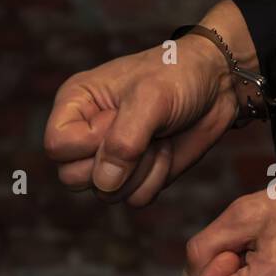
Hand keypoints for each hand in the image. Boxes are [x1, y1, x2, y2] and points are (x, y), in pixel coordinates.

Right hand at [43, 0, 252, 205]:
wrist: (217, 85)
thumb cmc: (178, 75)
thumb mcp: (150, 97)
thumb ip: (124, 140)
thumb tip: (103, 183)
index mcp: (75, 104)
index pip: (58, 146)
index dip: (89, 143)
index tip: (119, 118)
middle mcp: (86, 134)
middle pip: (73, 177)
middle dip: (116, 163)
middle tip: (143, 133)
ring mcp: (111, 158)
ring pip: (105, 193)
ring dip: (141, 171)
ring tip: (158, 138)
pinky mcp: (137, 175)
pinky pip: (135, 199)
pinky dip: (156, 180)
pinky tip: (166, 151)